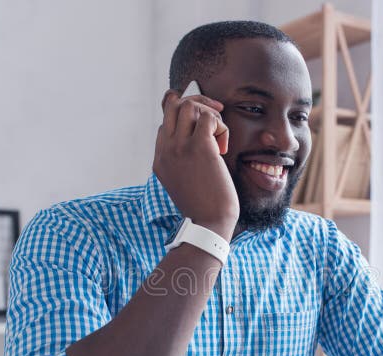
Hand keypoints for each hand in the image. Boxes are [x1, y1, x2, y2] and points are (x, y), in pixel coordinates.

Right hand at [152, 92, 238, 239]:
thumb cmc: (203, 207)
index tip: (203, 128)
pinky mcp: (199, 147)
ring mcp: (179, 148)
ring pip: (189, 106)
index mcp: (160, 160)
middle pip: (172, 105)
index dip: (186, 118)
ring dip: (210, 115)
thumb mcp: (184, 183)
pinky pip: (209, 118)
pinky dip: (221, 126)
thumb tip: (202, 141)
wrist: (208, 224)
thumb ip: (184, 162)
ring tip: (219, 135)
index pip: (165, 123)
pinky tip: (223, 147)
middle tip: (214, 117)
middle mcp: (165, 151)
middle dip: (196, 104)